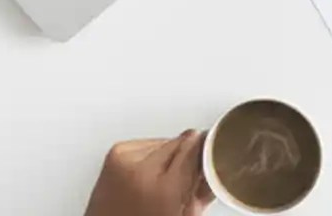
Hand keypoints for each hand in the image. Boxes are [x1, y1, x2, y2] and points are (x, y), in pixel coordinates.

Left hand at [84, 130, 213, 215]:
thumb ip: (203, 190)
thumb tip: (215, 167)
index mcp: (165, 190)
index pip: (199, 146)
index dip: (209, 150)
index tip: (211, 156)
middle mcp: (143, 170)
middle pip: (182, 141)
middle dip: (187, 157)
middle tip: (180, 181)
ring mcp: (125, 158)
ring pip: (164, 140)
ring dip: (166, 156)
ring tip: (157, 182)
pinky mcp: (115, 152)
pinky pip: (146, 143)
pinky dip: (148, 155)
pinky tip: (143, 176)